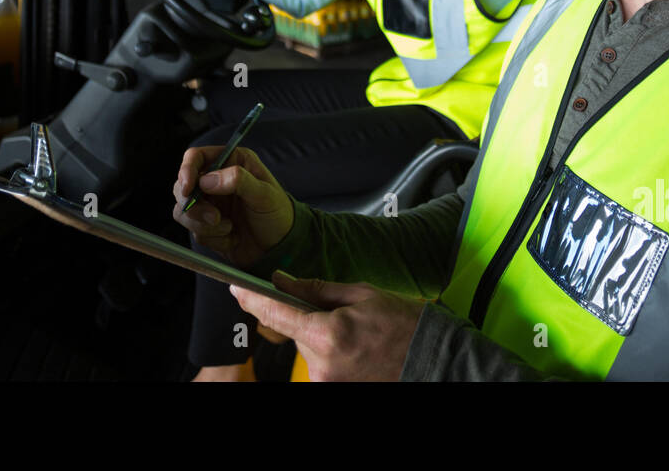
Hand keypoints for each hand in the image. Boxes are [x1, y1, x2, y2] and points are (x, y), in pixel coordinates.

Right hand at [172, 145, 293, 267]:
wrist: (280, 248)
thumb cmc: (278, 215)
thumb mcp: (265, 195)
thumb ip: (239, 181)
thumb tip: (208, 179)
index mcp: (232, 162)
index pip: (197, 157)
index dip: (186, 171)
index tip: (187, 189)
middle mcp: (217, 180)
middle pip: (182, 185)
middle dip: (195, 206)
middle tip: (215, 218)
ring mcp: (210, 203)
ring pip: (184, 211)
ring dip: (204, 225)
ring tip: (230, 228)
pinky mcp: (206, 225)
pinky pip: (195, 231)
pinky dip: (213, 238)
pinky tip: (233, 238)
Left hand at [230, 273, 424, 380]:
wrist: (431, 358)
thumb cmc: (403, 324)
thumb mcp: (360, 294)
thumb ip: (316, 289)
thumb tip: (281, 281)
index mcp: (329, 334)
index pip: (277, 314)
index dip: (253, 299)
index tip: (237, 288)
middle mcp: (323, 363)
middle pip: (295, 330)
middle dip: (308, 316)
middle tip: (339, 311)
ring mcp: (327, 381)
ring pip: (308, 346)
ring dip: (321, 335)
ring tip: (356, 332)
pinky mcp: (332, 388)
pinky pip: (319, 361)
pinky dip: (330, 350)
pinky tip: (355, 346)